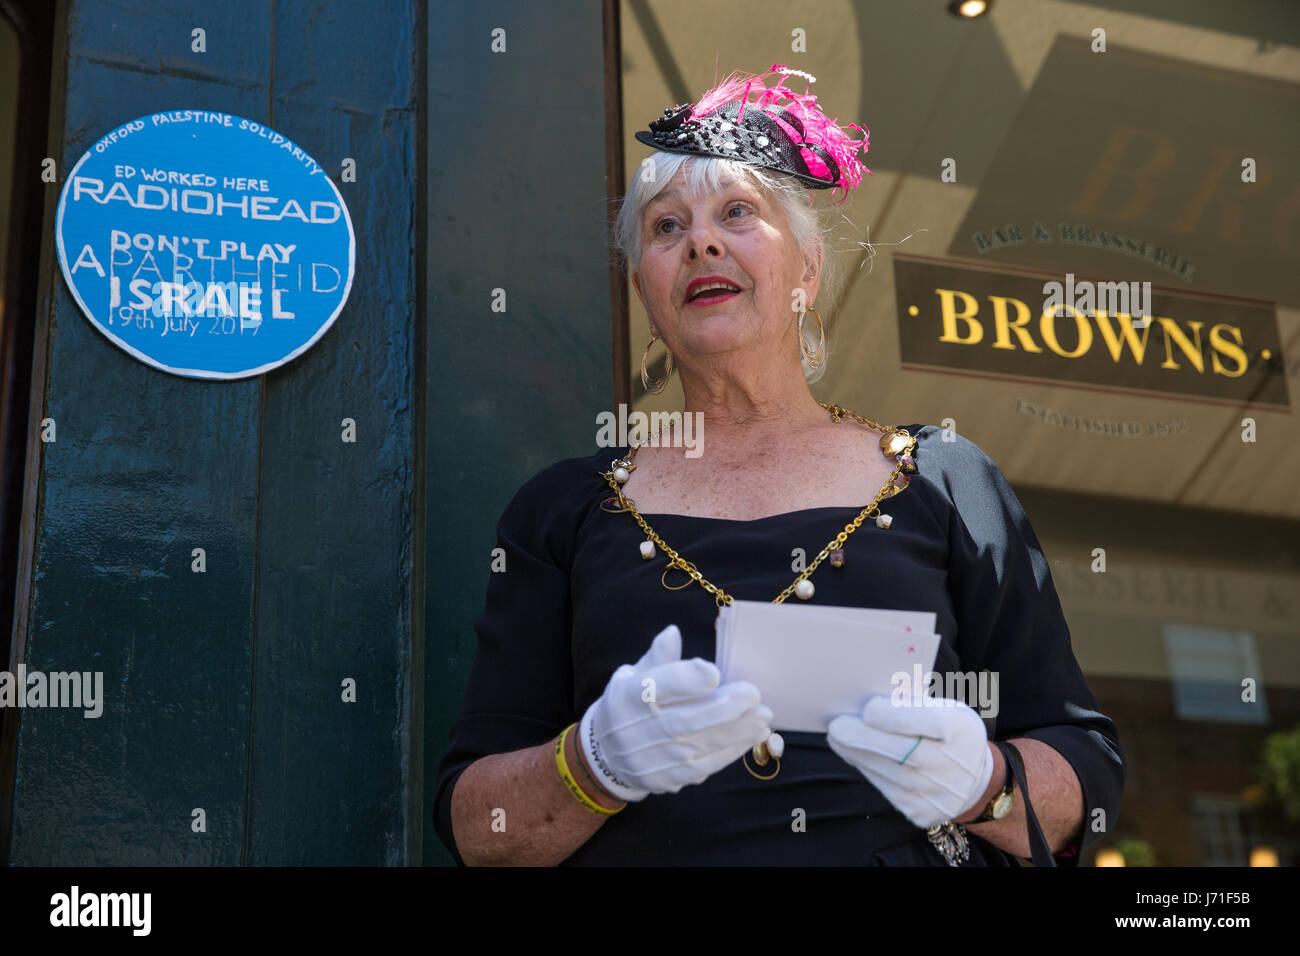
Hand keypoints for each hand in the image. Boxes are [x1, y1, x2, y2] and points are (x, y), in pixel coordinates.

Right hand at [578, 624, 773, 802]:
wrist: (605, 755)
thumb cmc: (630, 704)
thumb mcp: (634, 674)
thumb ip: (658, 657)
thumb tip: (673, 632)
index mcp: (629, 696)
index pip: (657, 687)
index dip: (686, 680)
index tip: (714, 671)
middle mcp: (638, 730)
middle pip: (684, 721)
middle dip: (724, 708)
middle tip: (754, 695)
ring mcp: (653, 758)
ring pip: (701, 744)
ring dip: (737, 730)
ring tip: (763, 715)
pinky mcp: (668, 778)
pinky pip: (706, 765)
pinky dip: (733, 750)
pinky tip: (753, 735)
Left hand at [827, 694, 992, 829]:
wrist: (974, 780)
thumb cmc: (950, 733)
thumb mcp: (945, 709)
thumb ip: (911, 704)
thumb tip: (865, 702)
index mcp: (958, 729)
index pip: (922, 722)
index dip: (889, 715)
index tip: (866, 708)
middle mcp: (950, 765)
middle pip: (900, 753)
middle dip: (861, 738)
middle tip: (835, 726)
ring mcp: (936, 793)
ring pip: (887, 773)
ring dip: (857, 755)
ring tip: (838, 738)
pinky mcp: (921, 812)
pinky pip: (886, 789)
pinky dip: (868, 770)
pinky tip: (857, 756)